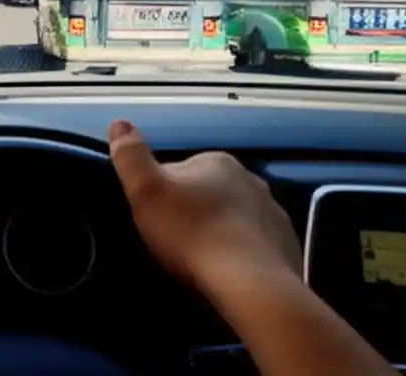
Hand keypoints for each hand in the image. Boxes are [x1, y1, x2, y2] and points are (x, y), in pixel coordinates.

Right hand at [107, 119, 301, 291]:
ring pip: (233, 218)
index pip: (179, 172)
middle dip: (194, 213)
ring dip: (218, 232)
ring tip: (204, 262)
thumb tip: (119, 122)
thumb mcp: (146, 192)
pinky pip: (256, 243)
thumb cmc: (193, 234)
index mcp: (217, 162)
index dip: (164, 196)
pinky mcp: (286, 242)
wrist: (250, 283)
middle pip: (208, 194)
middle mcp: (250, 179)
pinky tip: (230, 272)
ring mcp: (273, 211)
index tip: (157, 220)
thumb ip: (130, 156)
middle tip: (178, 244)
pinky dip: (243, 254)